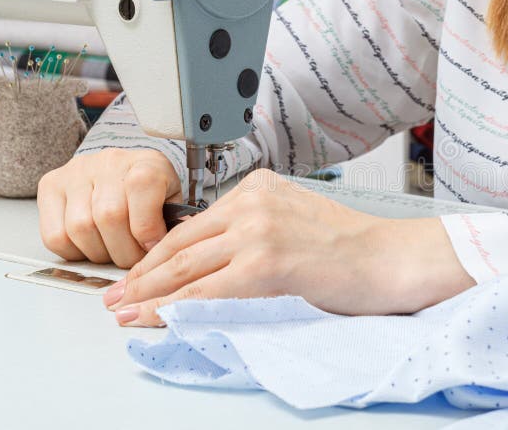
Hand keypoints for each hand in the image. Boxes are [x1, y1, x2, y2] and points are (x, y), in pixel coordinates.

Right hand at [38, 149, 181, 267]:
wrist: (122, 171)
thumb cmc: (150, 190)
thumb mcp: (172, 199)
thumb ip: (174, 221)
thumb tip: (168, 248)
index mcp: (145, 162)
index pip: (142, 187)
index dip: (147, 227)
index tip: (152, 247)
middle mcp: (108, 162)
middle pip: (109, 216)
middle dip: (124, 251)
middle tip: (133, 258)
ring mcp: (75, 173)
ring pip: (80, 228)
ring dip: (99, 253)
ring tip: (113, 251)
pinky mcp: (50, 186)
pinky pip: (55, 235)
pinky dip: (74, 252)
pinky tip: (91, 246)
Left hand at [104, 170, 474, 325]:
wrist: (390, 256)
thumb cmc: (352, 245)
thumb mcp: (296, 218)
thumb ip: (256, 227)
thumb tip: (217, 261)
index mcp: (259, 188)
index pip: (194, 224)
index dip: (160, 253)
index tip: (140, 272)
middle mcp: (252, 203)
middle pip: (182, 244)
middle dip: (143, 274)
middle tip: (117, 294)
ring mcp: (257, 231)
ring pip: (187, 269)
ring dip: (149, 294)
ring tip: (124, 311)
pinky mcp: (265, 263)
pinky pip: (206, 292)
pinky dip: (174, 309)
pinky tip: (154, 319)